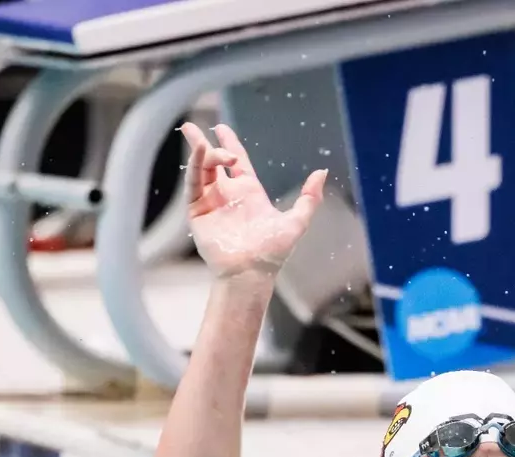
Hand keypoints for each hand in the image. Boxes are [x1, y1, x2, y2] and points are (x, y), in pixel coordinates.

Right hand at [180, 121, 326, 278]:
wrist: (250, 272)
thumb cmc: (273, 252)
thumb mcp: (296, 222)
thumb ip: (310, 198)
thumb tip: (322, 172)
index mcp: (249, 193)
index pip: (237, 162)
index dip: (230, 144)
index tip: (221, 128)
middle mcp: (228, 195)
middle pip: (212, 162)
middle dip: (202, 144)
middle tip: (192, 127)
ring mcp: (211, 203)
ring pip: (201, 170)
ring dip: (199, 152)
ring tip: (200, 139)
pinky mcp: (198, 212)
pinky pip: (193, 184)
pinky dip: (194, 167)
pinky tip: (199, 153)